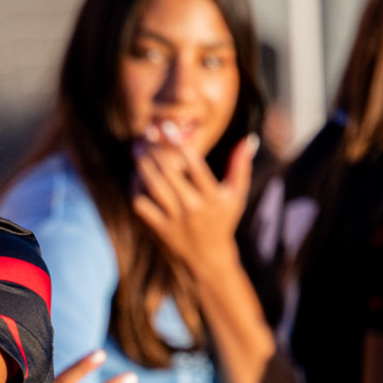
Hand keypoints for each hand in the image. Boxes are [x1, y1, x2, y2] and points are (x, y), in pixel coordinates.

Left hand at [132, 127, 255, 280]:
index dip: (179, 144)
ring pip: (152, 187)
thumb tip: (247, 140)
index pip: (194, 165)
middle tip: (146, 131)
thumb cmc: (224, 219)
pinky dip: (135, 188)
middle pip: (169, 173)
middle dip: (155, 149)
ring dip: (142, 165)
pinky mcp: (160, 228)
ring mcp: (174, 218)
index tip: (167, 126)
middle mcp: (192, 207)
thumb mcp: (237, 194)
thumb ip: (240, 167)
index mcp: (212, 196)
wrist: (209, 256)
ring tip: (137, 147)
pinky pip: (141, 205)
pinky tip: (135, 174)